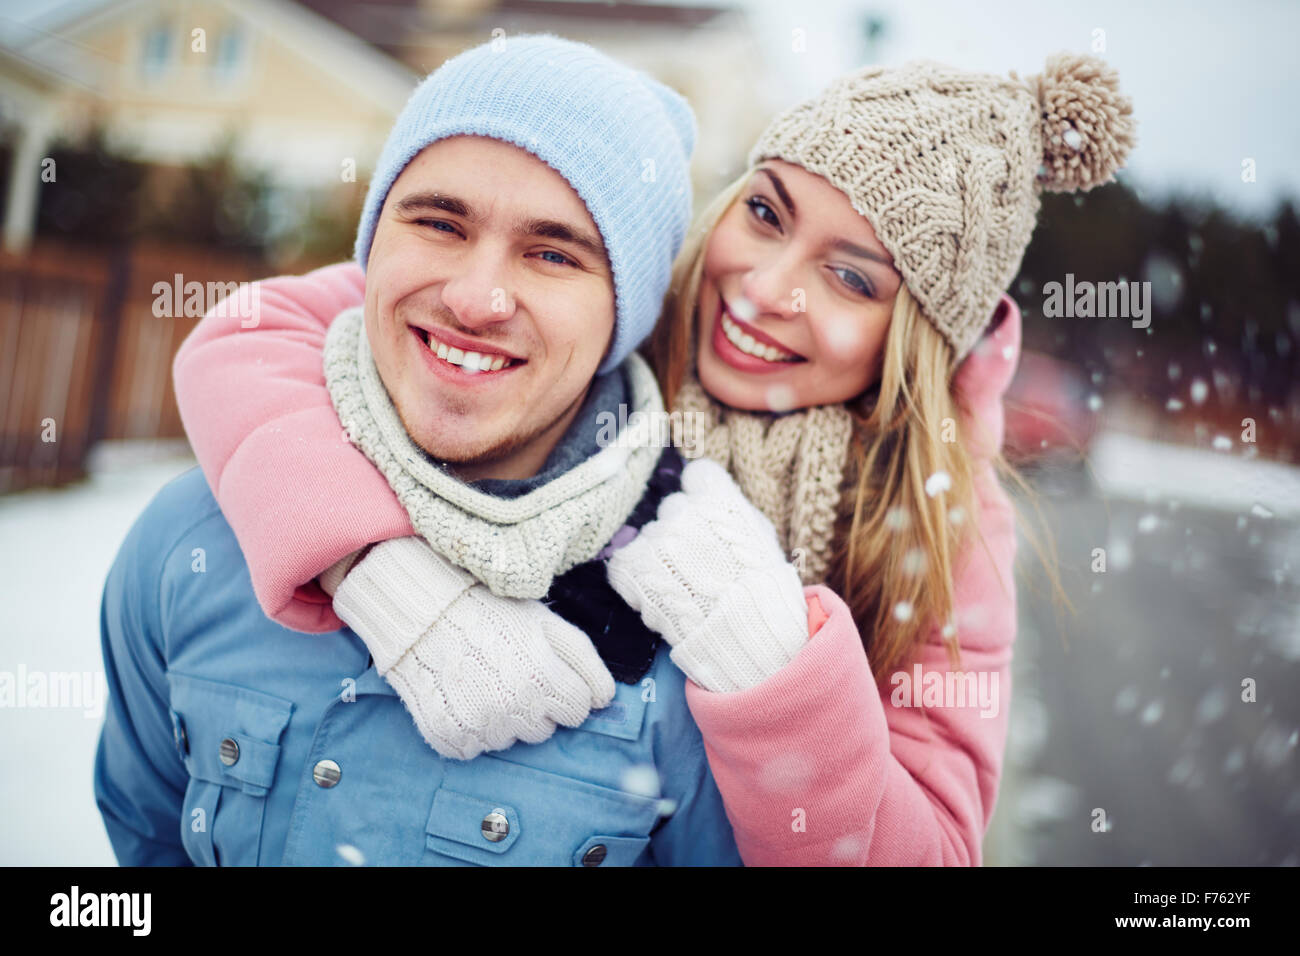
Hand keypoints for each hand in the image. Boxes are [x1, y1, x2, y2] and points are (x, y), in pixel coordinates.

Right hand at [333, 537, 614, 759]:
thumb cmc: (493, 613)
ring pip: (508, 742)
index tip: (544, 672)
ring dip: (501, 720)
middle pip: (543, 731)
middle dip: (534, 707)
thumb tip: (605, 700)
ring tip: (482, 682)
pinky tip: (461, 697)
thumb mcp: (548, 624)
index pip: (577, 712)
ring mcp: (478, 726)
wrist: (425, 610)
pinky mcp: (447, 736)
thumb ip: (585, 661)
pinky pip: (471, 749)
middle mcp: (514, 708)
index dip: (564, 691)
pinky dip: (468, 729)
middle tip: (510, 674)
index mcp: (544, 680)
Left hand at [606, 458, 807, 691]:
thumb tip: (711, 497)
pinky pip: (625, 562)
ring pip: (650, 536)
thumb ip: (735, 513)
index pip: (699, 474)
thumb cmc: (761, 590)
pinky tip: (657, 596)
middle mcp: (685, 511)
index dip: (702, 494)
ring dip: (659, 557)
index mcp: (720, 500)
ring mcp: (657, 537)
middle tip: (696, 564)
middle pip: (673, 507)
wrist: (743, 633)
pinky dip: (636, 578)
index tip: (707, 514)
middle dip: (681, 530)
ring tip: (680, 588)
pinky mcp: (634, 565)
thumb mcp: (762, 540)